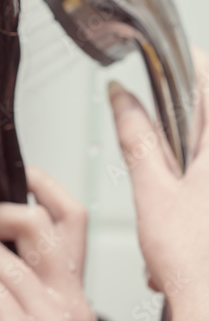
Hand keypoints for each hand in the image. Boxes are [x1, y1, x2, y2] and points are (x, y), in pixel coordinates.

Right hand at [107, 42, 208, 317]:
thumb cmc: (195, 264)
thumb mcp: (153, 190)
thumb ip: (137, 136)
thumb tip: (121, 96)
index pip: (208, 78)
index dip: (188, 61)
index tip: (167, 56)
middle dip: (185, 117)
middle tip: (160, 124)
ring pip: (206, 149)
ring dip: (190, 155)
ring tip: (170, 184)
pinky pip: (206, 177)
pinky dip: (197, 183)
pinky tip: (183, 213)